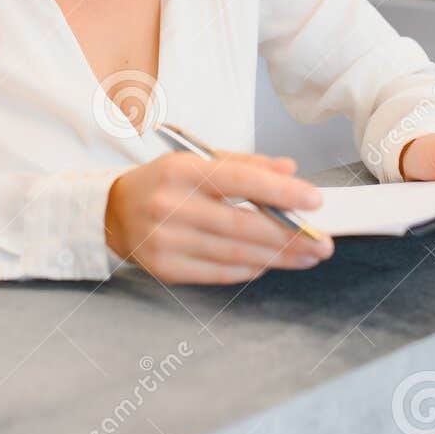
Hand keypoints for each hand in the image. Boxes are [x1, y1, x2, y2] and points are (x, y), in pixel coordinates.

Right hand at [104, 150, 333, 284]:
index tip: (314, 201)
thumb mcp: (198, 160)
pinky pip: (219, 273)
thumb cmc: (164, 183)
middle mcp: (170, 206)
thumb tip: (290, 172)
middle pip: (242, 225)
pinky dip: (250, 268)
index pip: (238, 180)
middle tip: (322, 242)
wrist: (113, 213)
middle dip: (289, 236)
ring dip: (277, 257)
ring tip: (306, 255)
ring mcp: (165, 241)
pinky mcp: (165, 269)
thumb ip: (246, 165)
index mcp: (181, 171)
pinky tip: (270, 263)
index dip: (280, 192)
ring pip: (235, 253)